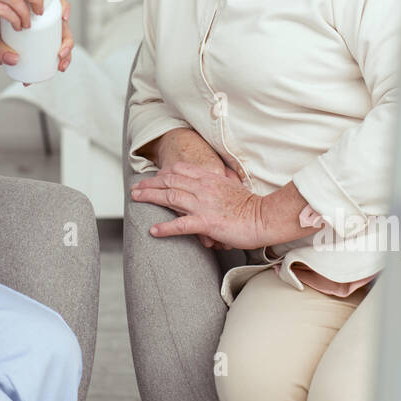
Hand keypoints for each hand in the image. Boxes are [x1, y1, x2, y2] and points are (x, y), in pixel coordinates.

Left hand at [0, 0, 73, 85]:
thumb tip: (14, 58)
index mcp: (21, 2)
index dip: (62, 6)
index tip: (63, 18)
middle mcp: (29, 16)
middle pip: (58, 22)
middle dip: (66, 38)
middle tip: (61, 52)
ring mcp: (31, 32)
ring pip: (57, 39)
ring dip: (65, 52)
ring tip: (60, 65)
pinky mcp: (29, 47)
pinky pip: (47, 54)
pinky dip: (53, 63)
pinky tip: (54, 70)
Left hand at [129, 161, 268, 250]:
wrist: (265, 218)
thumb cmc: (251, 206)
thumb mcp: (231, 187)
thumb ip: (216, 185)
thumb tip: (207, 188)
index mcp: (209, 178)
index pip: (179, 170)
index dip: (162, 173)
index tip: (152, 177)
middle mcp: (203, 188)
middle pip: (169, 182)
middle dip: (149, 184)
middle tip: (135, 188)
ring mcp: (204, 205)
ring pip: (170, 197)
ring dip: (150, 197)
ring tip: (136, 199)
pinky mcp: (207, 223)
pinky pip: (181, 224)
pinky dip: (165, 227)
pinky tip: (153, 230)